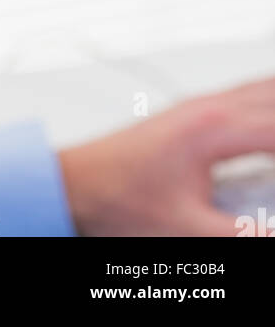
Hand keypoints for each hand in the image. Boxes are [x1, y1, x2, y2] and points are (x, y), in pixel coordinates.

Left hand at [57, 75, 274, 235]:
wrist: (71, 184)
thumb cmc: (117, 202)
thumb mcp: (188, 233)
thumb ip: (244, 238)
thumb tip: (272, 230)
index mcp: (213, 129)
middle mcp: (209, 107)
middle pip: (273, 95)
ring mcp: (200, 107)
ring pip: (263, 88)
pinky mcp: (192, 114)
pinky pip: (246, 95)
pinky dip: (268, 102)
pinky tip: (270, 121)